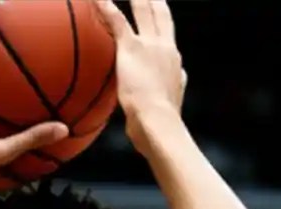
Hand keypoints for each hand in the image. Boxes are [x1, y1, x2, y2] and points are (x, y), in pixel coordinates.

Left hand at [96, 1, 186, 132]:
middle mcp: (166, 49)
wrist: (158, 122)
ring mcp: (151, 46)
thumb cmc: (159, 124)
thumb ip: (170, 91)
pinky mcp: (132, 48)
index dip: (163, 21)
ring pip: (144, 11)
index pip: (168, 37)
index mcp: (174, 63)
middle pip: (161, 16)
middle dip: (154, 2)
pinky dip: (107, 8)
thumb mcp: (170, 104)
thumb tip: (169, 90)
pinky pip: (117, 21)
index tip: (159, 11)